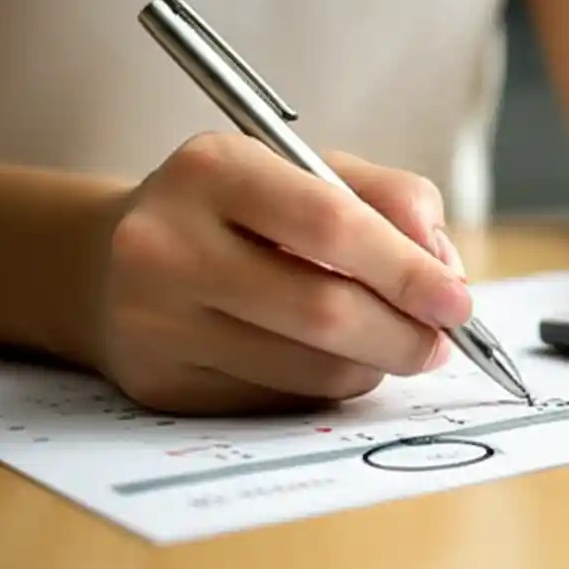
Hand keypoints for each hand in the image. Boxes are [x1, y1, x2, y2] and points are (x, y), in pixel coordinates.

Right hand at [88, 133, 468, 413]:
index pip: (332, 223)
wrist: (109, 264)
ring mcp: (156, 322)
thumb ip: (391, 198)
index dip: (408, 270)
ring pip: (311, 368)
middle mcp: (168, 243)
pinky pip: (283, 400)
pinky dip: (328, 385)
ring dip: (373, 364)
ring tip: (384, 342)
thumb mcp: (308, 173)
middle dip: (404, 335)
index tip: (458, 302)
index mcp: (213, 169)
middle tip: (439, 343)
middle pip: (323, 310)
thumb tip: (444, 267)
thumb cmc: (237, 213)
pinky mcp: (161, 385)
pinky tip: (323, 358)